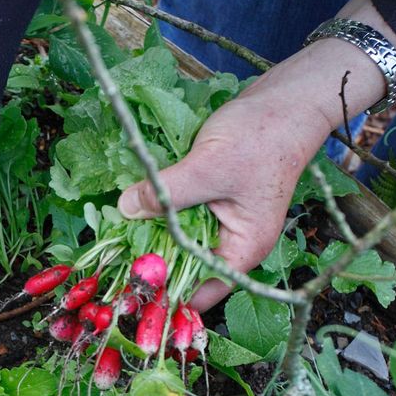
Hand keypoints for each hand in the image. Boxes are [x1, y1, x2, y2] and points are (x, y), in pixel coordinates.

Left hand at [118, 0, 395, 310]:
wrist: (285, 100)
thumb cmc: (261, 137)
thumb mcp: (208, 167)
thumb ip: (166, 193)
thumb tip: (125, 210)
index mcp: (242, 249)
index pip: (200, 292)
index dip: (166, 295)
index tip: (130, 290)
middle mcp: (231, 242)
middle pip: (183, 268)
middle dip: (151, 265)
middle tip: (110, 262)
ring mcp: (220, 221)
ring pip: (177, 240)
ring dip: (149, 236)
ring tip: (112, 237)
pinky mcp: (208, 201)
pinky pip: (178, 216)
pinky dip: (157, 212)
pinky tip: (129, 206)